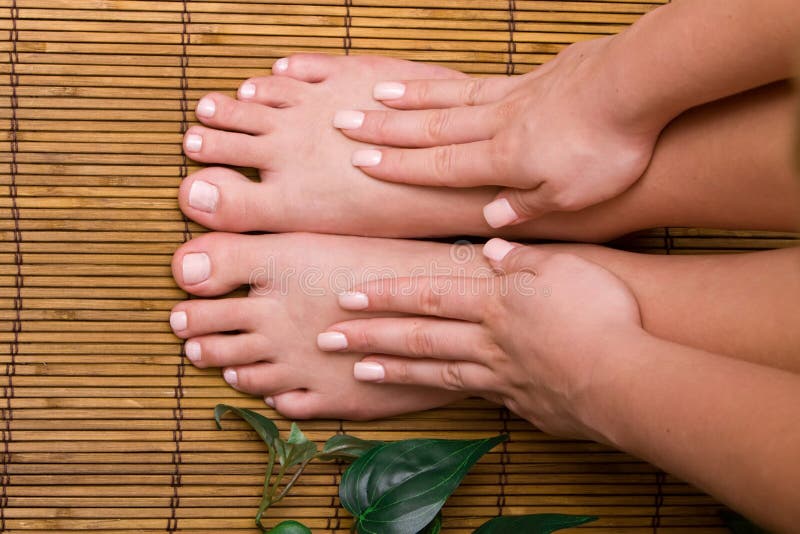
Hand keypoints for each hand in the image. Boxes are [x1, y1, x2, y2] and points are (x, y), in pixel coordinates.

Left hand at [316, 238, 644, 439]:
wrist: (625, 379)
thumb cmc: (601, 315)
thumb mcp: (565, 267)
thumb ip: (523, 259)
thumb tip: (489, 248)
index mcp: (494, 302)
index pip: (427, 296)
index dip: (386, 295)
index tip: (349, 298)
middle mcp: (486, 340)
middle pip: (418, 336)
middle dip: (370, 335)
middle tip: (329, 338)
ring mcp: (499, 376)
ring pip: (433, 371)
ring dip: (393, 370)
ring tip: (359, 371)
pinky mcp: (519, 404)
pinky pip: (470, 396)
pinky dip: (443, 394)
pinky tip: (430, 392)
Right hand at [333, 37, 662, 227]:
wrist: (637, 84)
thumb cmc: (608, 148)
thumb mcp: (571, 196)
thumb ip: (527, 207)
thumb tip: (492, 219)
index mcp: (502, 159)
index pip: (437, 166)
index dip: (397, 166)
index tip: (360, 160)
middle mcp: (497, 125)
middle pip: (431, 129)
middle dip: (385, 129)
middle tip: (346, 122)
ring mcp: (514, 96)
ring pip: (450, 100)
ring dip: (411, 101)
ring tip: (378, 96)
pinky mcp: (535, 76)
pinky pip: (481, 81)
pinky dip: (453, 83)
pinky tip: (441, 83)